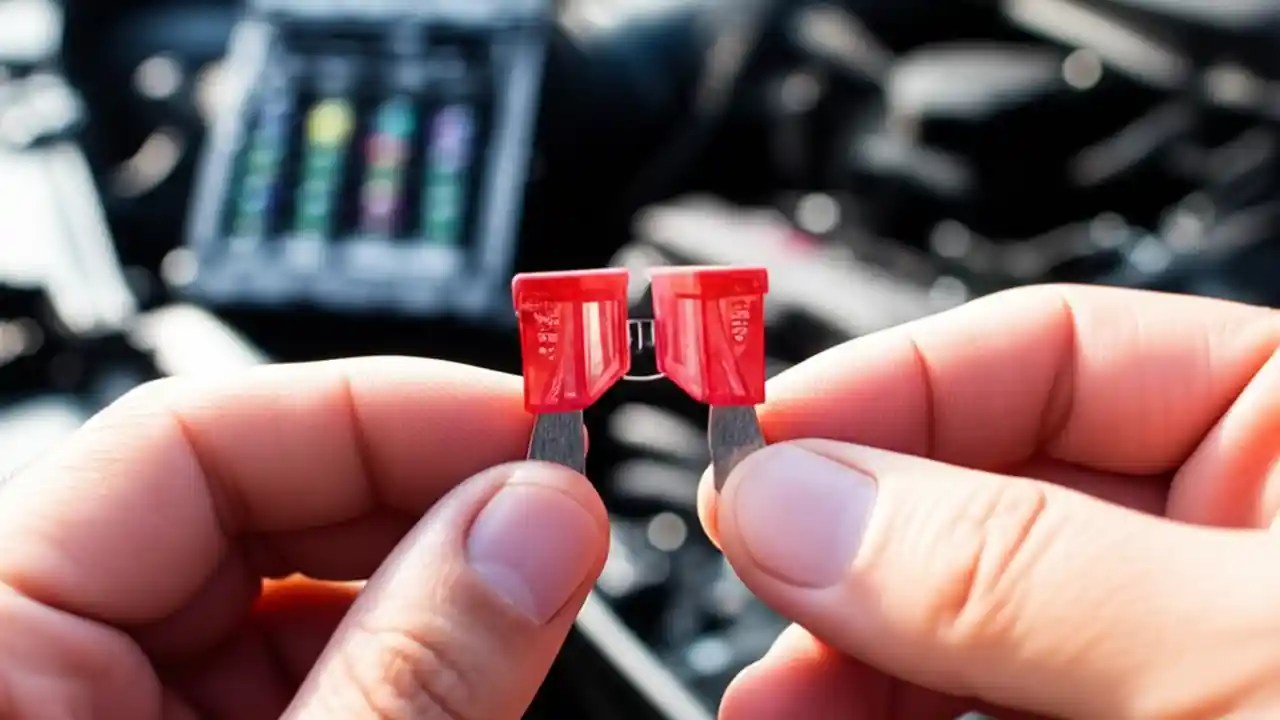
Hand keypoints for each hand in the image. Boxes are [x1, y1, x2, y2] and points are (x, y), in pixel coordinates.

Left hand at [0, 358, 608, 718]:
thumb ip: (410, 676)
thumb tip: (533, 522)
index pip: (183, 438)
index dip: (377, 408)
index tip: (526, 418)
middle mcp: (37, 666)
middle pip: (247, 509)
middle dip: (423, 498)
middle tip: (555, 512)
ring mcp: (107, 718)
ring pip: (288, 599)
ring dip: (431, 587)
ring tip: (534, 593)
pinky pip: (299, 676)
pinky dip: (404, 663)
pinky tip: (475, 660)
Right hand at [699, 285, 1279, 718]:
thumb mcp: (1241, 659)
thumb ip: (1013, 567)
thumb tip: (795, 499)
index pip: (1050, 350)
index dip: (883, 387)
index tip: (756, 447)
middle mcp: (1228, 536)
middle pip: (979, 495)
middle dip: (845, 546)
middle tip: (751, 576)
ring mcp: (1175, 651)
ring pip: (965, 618)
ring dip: (845, 651)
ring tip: (770, 701)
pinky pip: (986, 708)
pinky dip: (893, 717)